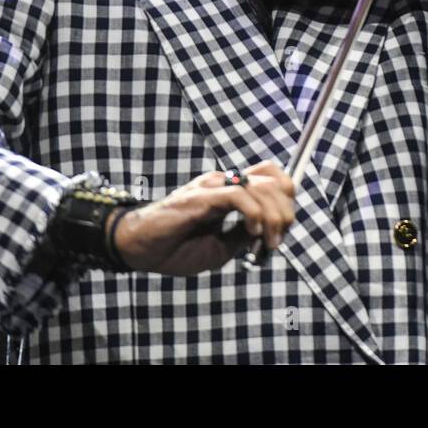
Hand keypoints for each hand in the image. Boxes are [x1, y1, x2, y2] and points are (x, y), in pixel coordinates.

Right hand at [109, 161, 294, 274]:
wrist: (140, 250)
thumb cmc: (176, 249)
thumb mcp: (222, 248)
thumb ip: (245, 235)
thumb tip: (271, 232)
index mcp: (229, 190)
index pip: (271, 177)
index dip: (286, 200)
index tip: (283, 231)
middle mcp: (224, 182)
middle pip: (273, 180)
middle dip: (285, 212)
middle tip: (276, 242)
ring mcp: (213, 186)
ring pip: (261, 187)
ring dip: (273, 217)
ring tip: (267, 242)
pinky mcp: (202, 196)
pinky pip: (238, 195)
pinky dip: (254, 214)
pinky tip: (252, 232)